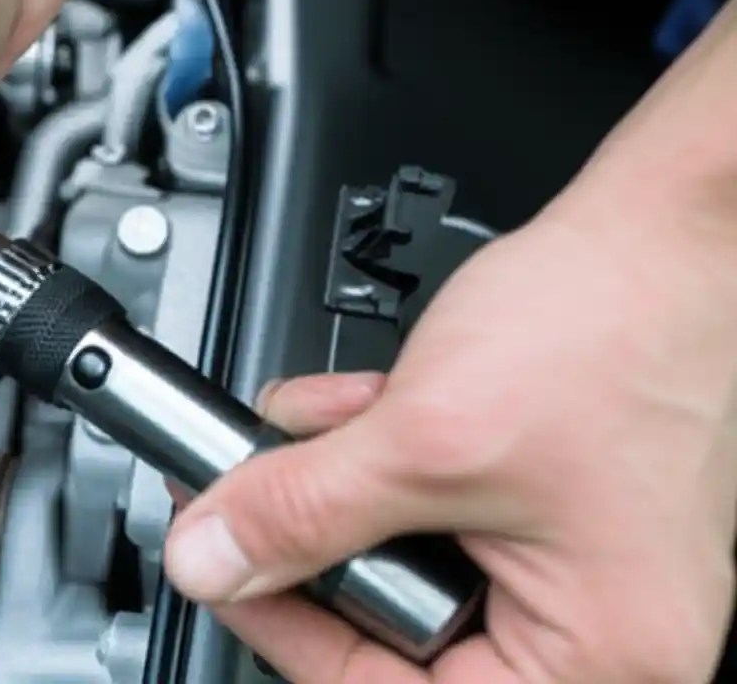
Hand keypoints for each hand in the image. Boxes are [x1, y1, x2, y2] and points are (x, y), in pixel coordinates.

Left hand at [163, 190, 736, 681]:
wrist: (659, 231)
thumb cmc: (613, 324)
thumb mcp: (424, 437)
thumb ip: (302, 511)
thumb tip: (213, 560)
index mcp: (599, 651)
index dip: (289, 632)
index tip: (224, 574)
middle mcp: (597, 623)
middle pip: (397, 623)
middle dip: (321, 538)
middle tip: (264, 493)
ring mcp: (572, 559)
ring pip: (403, 555)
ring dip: (344, 483)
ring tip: (324, 425)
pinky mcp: (541, 501)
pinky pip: (432, 506)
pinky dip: (381, 456)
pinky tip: (363, 407)